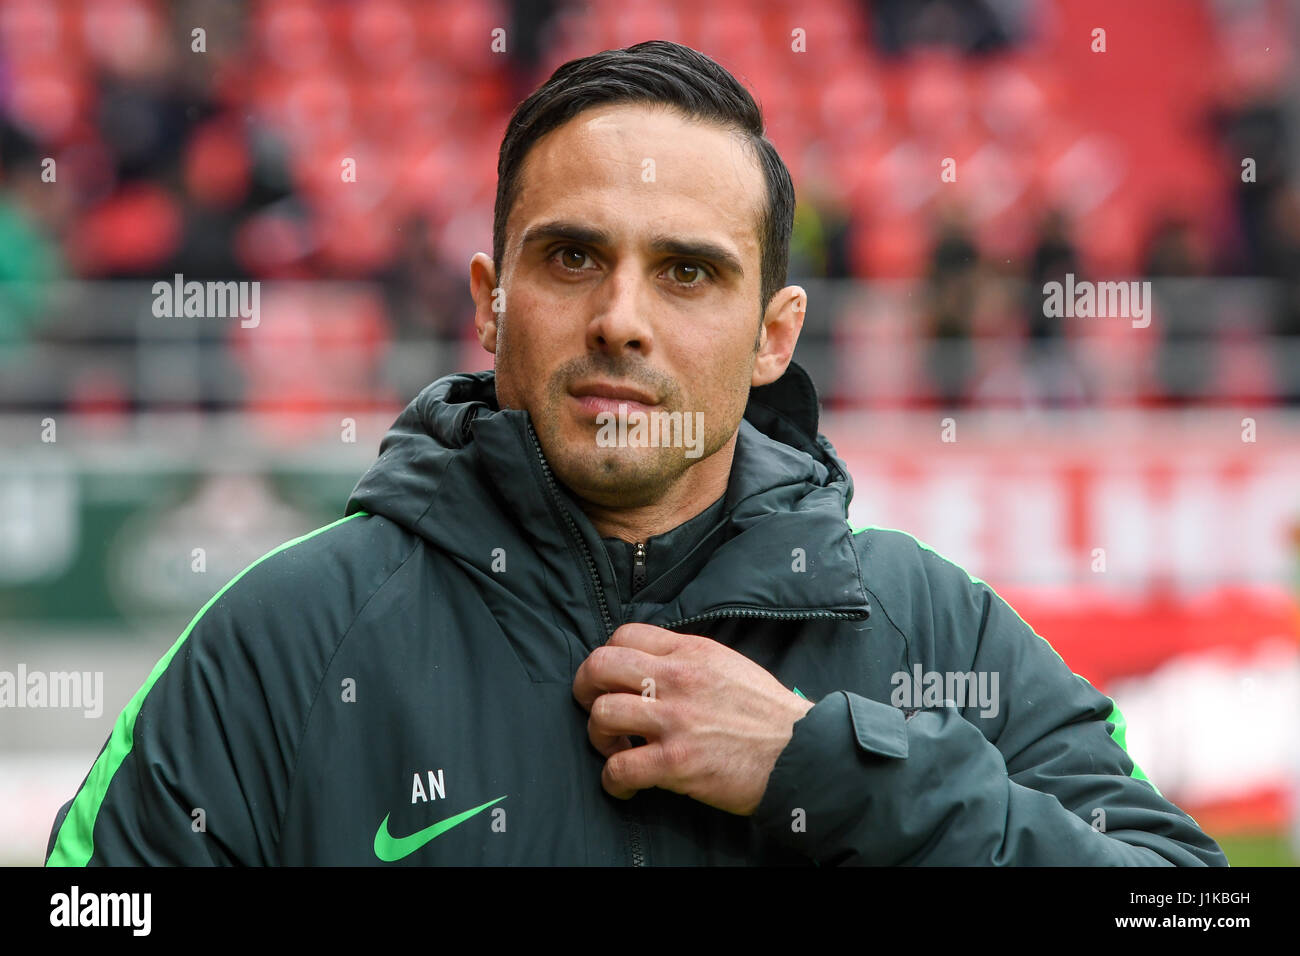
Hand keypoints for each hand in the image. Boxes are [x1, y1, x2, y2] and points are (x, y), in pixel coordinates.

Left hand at [571, 623, 814, 815]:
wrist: (802, 754)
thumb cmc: (768, 713)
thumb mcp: (728, 665)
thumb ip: (688, 660)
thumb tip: (652, 665)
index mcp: (691, 652)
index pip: (624, 635)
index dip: (606, 658)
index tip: (610, 680)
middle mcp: (678, 679)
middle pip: (600, 666)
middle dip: (585, 690)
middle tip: (593, 709)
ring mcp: (675, 720)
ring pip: (602, 714)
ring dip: (598, 737)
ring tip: (615, 750)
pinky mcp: (677, 762)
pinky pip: (619, 768)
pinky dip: (613, 781)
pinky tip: (624, 785)